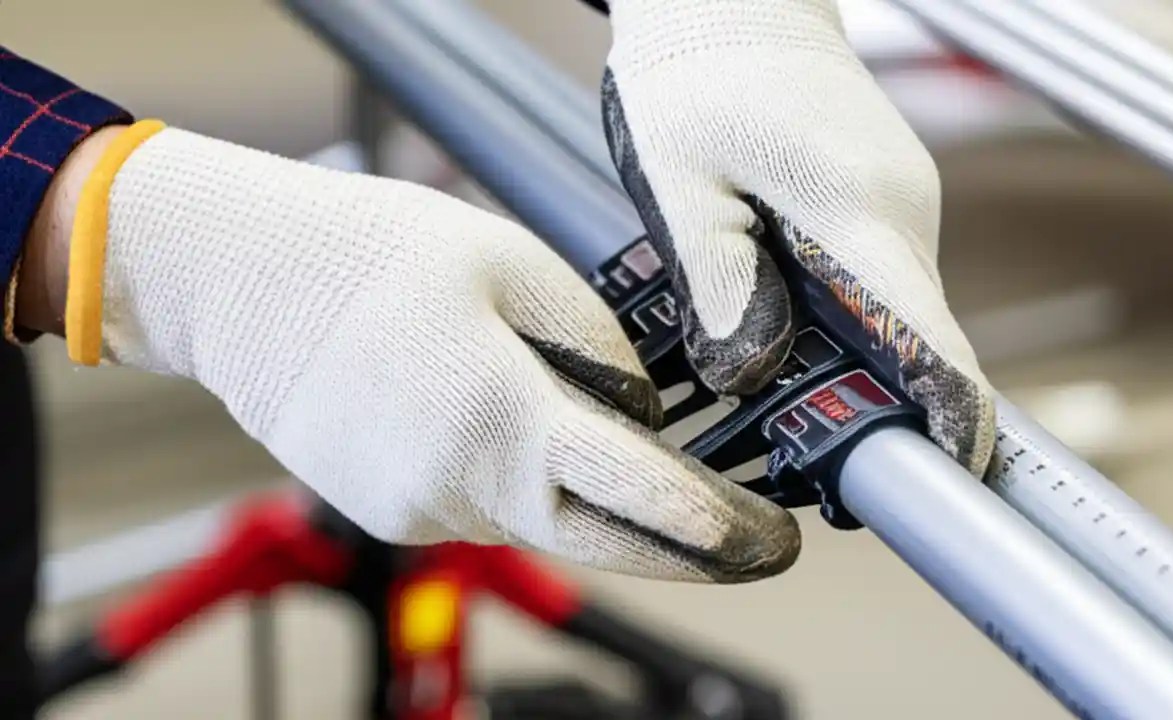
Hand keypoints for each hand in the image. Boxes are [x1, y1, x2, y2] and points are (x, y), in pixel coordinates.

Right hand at [17, 126, 799, 582]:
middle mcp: (462, 483)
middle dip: (688, 554)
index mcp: (502, 414)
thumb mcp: (513, 263)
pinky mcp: (393, 512)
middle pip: (604, 546)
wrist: (246, 284)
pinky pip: (486, 510)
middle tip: (750, 548)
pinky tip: (517, 435)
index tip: (768, 539)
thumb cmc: (373, 257)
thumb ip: (596, 344)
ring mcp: (420, 509)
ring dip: (597, 505)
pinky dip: (526, 486)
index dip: (716, 526)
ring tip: (631, 458)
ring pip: (542, 523)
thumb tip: (642, 408)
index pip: (638, 496)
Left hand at [603, 0, 995, 473]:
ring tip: (776, 402)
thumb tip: (747, 372)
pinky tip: (779, 329)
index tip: (951, 476)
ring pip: (896, 312)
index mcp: (855, 207)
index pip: (928, 334)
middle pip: (914, 337)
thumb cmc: (694, 70)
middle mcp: (901, 210)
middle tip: (804, 461)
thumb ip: (713, 275)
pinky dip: (844, 320)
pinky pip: (879, 280)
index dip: (947, 416)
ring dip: (853, 365)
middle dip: (877, 409)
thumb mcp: (676, 177)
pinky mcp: (885, 200)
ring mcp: (902, 202)